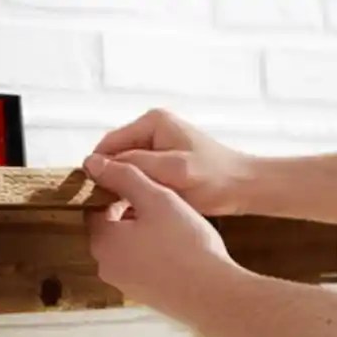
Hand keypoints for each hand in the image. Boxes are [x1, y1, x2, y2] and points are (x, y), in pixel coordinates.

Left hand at [83, 153, 241, 317]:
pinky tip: (177, 246)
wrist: (213, 294)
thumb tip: (91, 163)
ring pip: (127, 247)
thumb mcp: (156, 198)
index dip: (116, 192)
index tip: (141, 185)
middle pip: (111, 229)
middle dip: (130, 212)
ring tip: (172, 223)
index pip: (96, 208)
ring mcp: (125, 284)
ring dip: (143, 232)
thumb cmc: (185, 243)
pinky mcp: (145, 296)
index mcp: (102, 241)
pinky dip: (153, 253)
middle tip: (160, 202)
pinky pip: (142, 265)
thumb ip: (124, 177)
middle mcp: (106, 266)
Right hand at [93, 108, 254, 215]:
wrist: (245, 187)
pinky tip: (136, 211)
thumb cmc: (214, 179)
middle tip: (109, 211)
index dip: (98, 171)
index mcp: (151, 122)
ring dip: (123, 189)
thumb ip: (133, 165)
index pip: (108, 145)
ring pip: (126, 170)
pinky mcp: (162, 162)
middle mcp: (151, 128)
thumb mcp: (172, 171)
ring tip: (122, 214)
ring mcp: (157, 145)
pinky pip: (139, 176)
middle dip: (111, 181)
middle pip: (115, 158)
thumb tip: (93, 163)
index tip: (92, 199)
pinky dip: (135, 192)